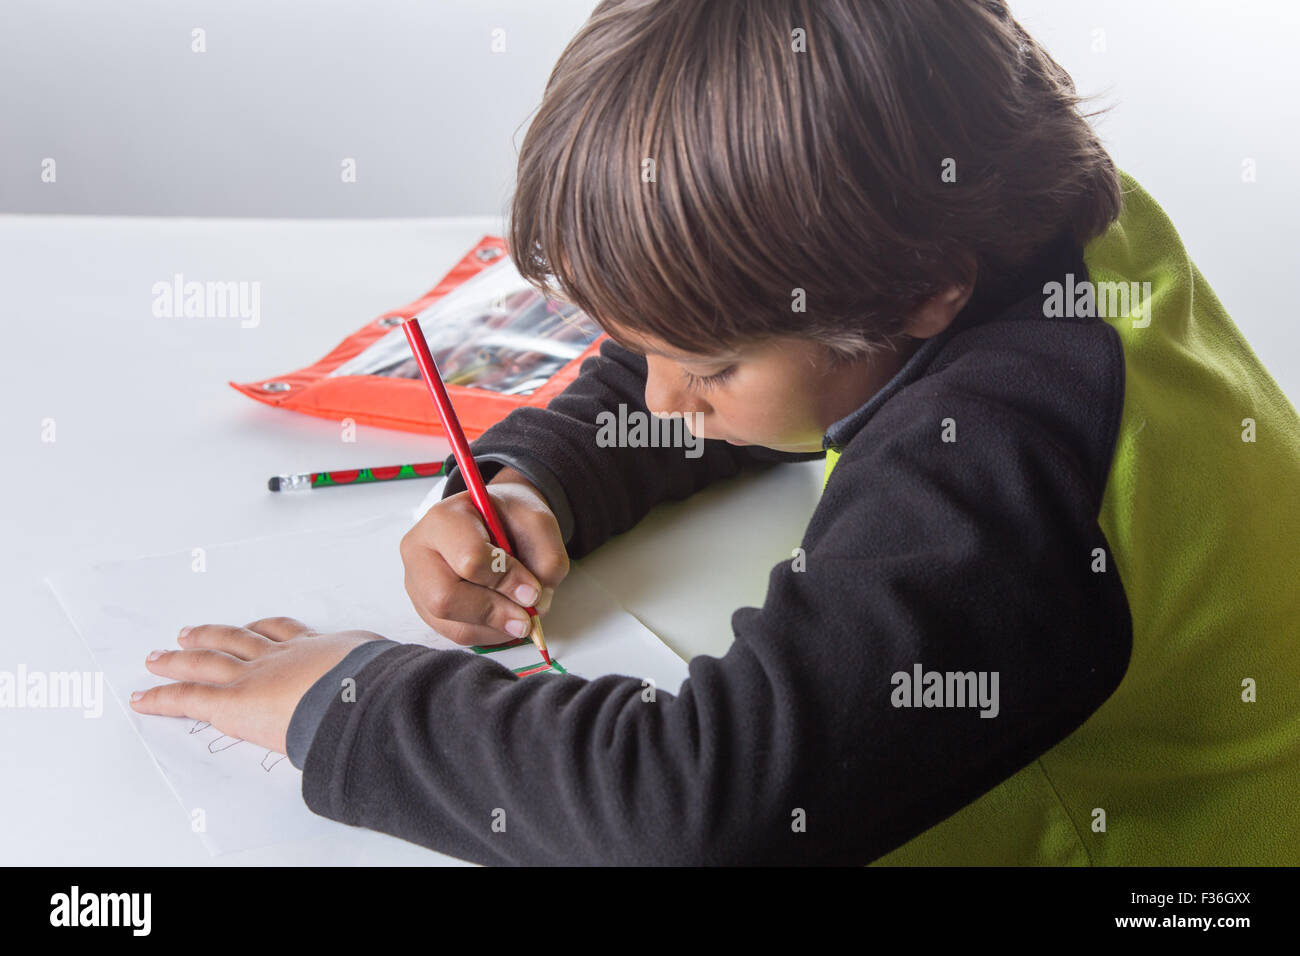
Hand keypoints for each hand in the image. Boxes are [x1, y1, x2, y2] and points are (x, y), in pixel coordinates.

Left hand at [129, 617, 387, 754]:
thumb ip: (389, 675)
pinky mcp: (232, 703)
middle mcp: (281, 655)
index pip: (288, 633)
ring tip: (159, 656)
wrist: (363, 694)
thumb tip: (414, 681)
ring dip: (179, 657)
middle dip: (214, 635)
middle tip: (192, 630)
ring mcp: (254, 676)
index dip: (268, 629)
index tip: (259, 625)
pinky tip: (142, 698)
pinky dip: (162, 697)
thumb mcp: (391, 669)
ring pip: (207, 660)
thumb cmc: (381, 684)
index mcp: (320, 647)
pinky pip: (188, 698)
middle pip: (238, 639)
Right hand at [401, 466, 569, 646]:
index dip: (506, 580)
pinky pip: (455, 634)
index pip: (468, 558)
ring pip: (450, 623)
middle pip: (445, 597)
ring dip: (495, 628)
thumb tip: (536, 605)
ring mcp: (417, 583)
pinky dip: (488, 634)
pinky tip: (505, 621)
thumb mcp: (538, 523)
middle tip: (527, 618)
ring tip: (521, 619)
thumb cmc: (510, 518)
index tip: (533, 590)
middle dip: (494, 612)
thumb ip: (547, 559)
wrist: (491, 520)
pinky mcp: (425, 608)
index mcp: (444, 518)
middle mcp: (419, 551)